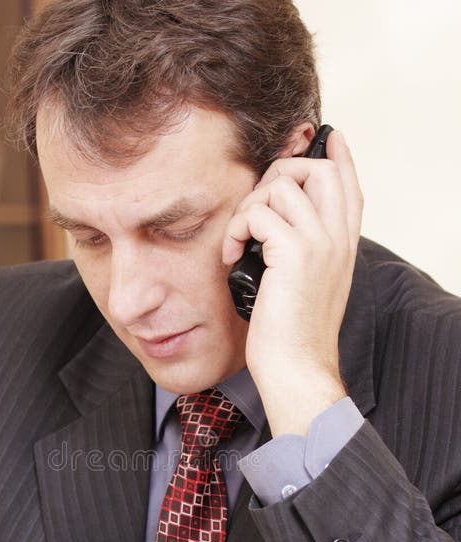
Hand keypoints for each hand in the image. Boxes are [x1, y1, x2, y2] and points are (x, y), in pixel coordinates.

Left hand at [222, 130, 362, 435]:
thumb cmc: (292, 335)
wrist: (297, 368)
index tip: (325, 136)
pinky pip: (258, 214)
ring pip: (281, 185)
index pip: (348, 183)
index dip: (336, 154)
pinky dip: (236, 230)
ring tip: (238, 241)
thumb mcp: (306, 285)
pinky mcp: (294, 253)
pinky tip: (231, 255)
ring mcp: (319, 242)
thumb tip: (276, 226)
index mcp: (344, 245)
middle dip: (278, 174)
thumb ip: (304, 251)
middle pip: (317, 168)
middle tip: (254, 207)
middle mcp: (337, 237)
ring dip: (248, 208)